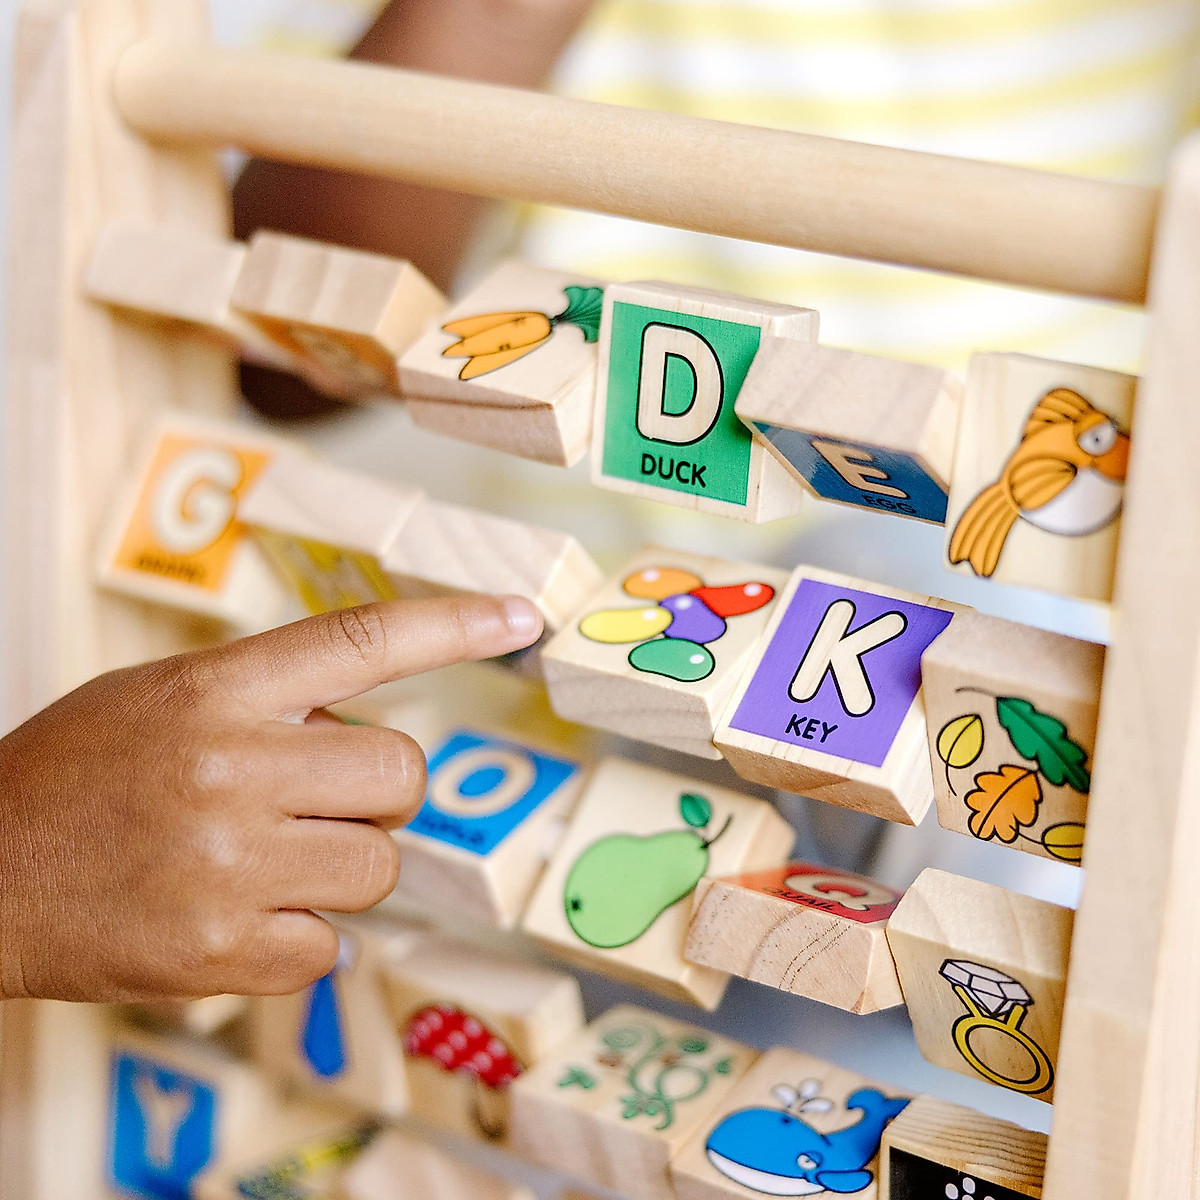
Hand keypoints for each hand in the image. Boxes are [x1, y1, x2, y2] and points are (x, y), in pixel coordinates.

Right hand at [0, 594, 541, 1002]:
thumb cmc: (78, 776)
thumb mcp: (166, 698)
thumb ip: (270, 700)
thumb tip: (374, 737)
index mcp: (216, 690)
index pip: (360, 640)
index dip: (452, 625)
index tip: (521, 618)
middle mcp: (231, 767)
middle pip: (400, 771)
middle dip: (377, 790)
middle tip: (316, 799)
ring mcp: (228, 863)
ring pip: (377, 863)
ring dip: (340, 865)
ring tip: (263, 861)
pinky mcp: (220, 951)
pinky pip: (330, 945)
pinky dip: (297, 936)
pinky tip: (236, 915)